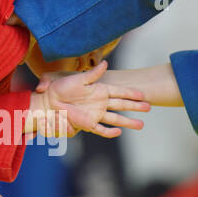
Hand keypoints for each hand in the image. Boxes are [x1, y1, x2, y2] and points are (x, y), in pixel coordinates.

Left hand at [35, 60, 149, 137]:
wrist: (49, 101)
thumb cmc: (61, 88)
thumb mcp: (78, 79)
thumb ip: (92, 74)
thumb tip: (106, 64)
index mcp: (99, 90)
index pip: (119, 91)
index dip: (131, 93)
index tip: (143, 94)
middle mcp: (100, 102)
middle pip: (122, 105)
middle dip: (135, 106)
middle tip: (148, 107)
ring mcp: (95, 114)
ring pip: (115, 118)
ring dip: (128, 121)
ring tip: (141, 124)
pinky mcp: (88, 124)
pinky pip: (101, 129)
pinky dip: (109, 132)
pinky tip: (119, 132)